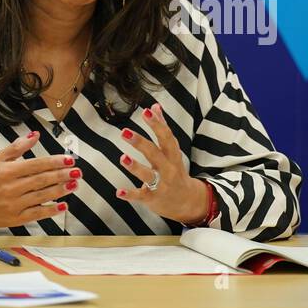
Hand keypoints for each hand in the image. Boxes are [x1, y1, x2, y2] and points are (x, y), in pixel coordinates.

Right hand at [0, 131, 79, 230]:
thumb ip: (18, 147)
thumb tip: (35, 134)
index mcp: (8, 171)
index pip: (36, 165)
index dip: (54, 162)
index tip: (69, 160)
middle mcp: (11, 188)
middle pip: (41, 180)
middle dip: (61, 175)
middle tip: (77, 172)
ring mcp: (14, 204)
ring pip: (41, 196)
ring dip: (60, 191)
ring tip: (74, 185)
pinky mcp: (15, 219)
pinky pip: (36, 214)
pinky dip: (50, 210)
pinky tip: (63, 206)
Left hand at [116, 103, 209, 223]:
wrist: (188, 202)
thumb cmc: (176, 172)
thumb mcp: (172, 151)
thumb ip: (163, 129)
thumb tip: (155, 106)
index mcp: (172, 155)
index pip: (166, 137)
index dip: (157, 124)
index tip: (146, 112)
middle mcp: (168, 169)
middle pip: (155, 154)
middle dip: (140, 143)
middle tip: (125, 132)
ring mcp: (161, 185)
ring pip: (148, 175)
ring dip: (136, 167)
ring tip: (123, 158)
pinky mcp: (153, 198)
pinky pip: (141, 196)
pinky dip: (130, 194)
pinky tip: (119, 192)